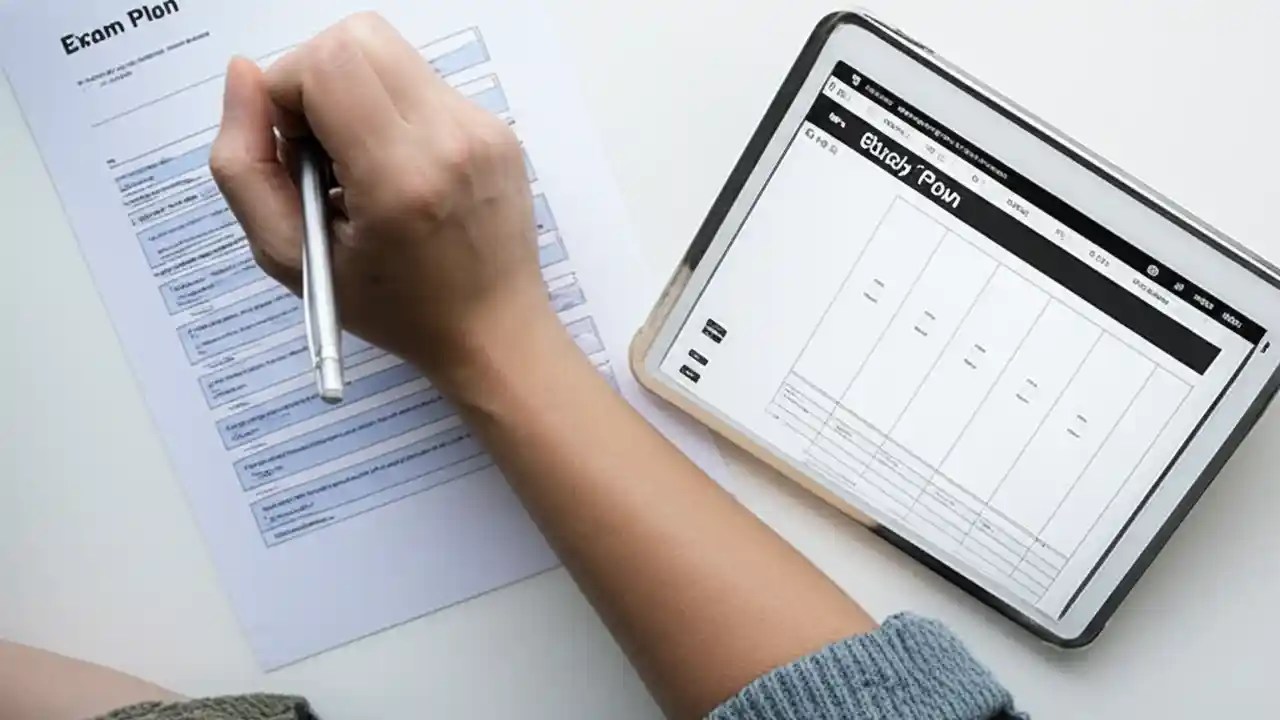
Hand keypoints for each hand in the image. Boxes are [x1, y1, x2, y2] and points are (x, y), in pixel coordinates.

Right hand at [209, 13, 549, 389]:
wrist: (493, 332)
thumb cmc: (396, 309)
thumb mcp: (292, 258)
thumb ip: (245, 167)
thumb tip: (242, 76)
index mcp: (401, 177)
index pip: (325, 63)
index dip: (285, 93)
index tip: (294, 151)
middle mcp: (451, 138)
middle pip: (356, 37)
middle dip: (314, 81)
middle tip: (320, 150)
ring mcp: (482, 127)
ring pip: (389, 52)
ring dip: (353, 94)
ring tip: (358, 164)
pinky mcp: (497, 126)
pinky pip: (421, 82)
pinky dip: (391, 111)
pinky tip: (396, 172)